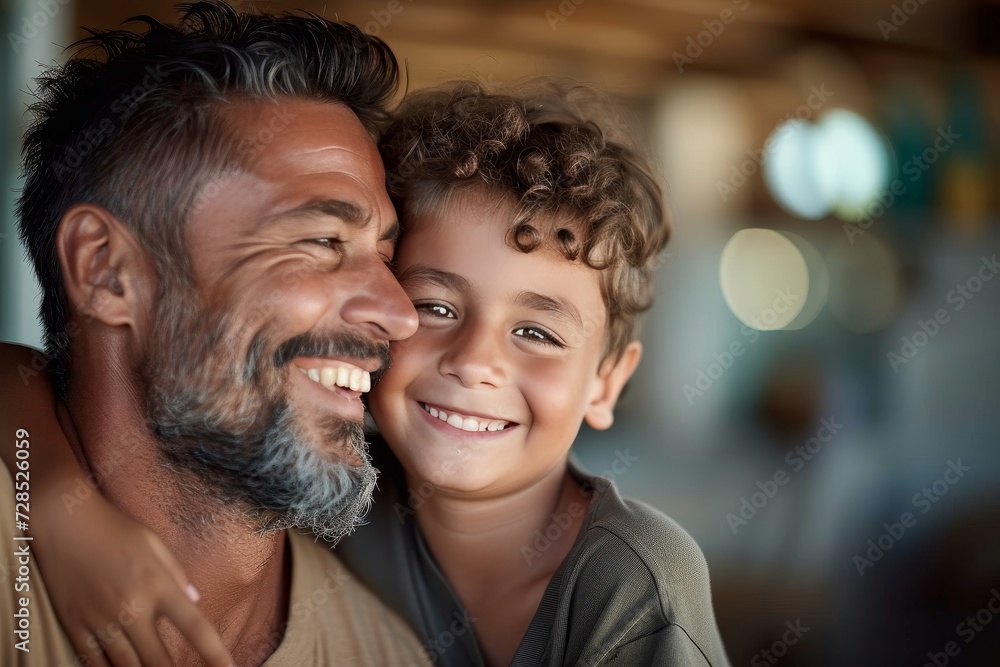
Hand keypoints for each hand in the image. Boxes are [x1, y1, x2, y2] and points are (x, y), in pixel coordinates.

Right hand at [34, 485, 233, 666]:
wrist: (64, 522)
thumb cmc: (115, 529)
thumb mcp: (155, 544)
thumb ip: (178, 574)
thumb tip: (196, 600)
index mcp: (158, 586)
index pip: (195, 627)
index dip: (216, 654)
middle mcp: (132, 609)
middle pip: (158, 661)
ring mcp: (101, 621)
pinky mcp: (75, 626)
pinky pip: (93, 662)